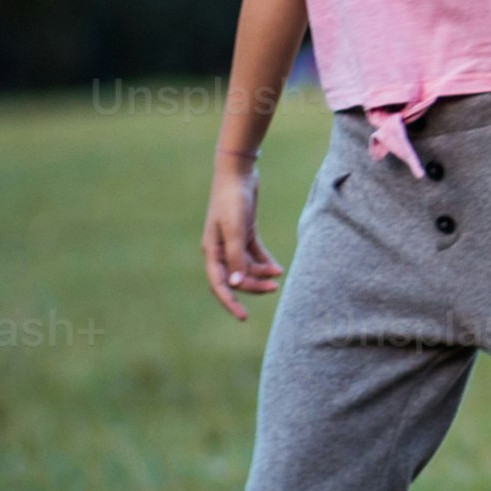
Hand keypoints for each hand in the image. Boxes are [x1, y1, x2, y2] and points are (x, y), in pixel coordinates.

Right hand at [202, 156, 281, 319]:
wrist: (238, 173)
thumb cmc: (232, 200)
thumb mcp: (236, 229)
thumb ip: (236, 257)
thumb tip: (237, 284)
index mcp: (212, 251)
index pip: (219, 284)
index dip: (230, 302)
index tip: (243, 317)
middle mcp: (220, 250)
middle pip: (236, 278)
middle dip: (253, 286)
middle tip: (274, 289)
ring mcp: (232, 242)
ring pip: (246, 268)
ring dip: (261, 274)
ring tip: (278, 275)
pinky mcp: (244, 233)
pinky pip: (254, 255)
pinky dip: (265, 262)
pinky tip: (278, 268)